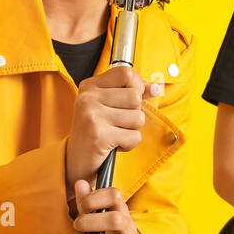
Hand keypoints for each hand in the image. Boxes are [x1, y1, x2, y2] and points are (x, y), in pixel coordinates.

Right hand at [65, 64, 163, 192]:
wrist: (76, 160)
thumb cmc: (95, 130)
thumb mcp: (110, 105)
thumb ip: (133, 93)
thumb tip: (157, 87)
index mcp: (90, 86)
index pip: (126, 73)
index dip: (137, 86)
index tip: (131, 99)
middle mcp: (88, 98)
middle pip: (135, 96)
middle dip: (134, 113)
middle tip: (117, 123)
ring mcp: (92, 116)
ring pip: (138, 117)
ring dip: (132, 130)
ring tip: (115, 133)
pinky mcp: (99, 136)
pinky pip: (134, 137)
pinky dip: (129, 144)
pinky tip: (113, 145)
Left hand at [68, 181, 147, 233]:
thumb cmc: (111, 232)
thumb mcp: (103, 215)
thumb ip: (89, 200)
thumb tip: (79, 183)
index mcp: (121, 211)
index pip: (115, 195)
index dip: (96, 197)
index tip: (83, 206)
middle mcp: (128, 227)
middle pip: (116, 219)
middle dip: (91, 221)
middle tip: (76, 224)